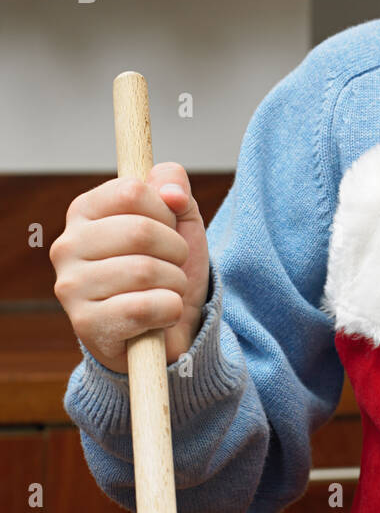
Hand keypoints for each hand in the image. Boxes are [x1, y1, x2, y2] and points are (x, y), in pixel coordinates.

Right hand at [51, 162, 210, 373]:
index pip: (132, 191)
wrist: (170, 328)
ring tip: (166, 290)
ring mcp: (70, 287)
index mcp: (84, 211)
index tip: (168, 228)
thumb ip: (173, 184)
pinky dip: (169, 310)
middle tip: (173, 265)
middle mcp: (67, 246)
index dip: (165, 211)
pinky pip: (143, 308)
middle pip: (140, 231)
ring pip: (145, 271)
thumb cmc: (167, 265)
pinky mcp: (85, 324)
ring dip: (174, 283)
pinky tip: (160, 316)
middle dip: (175, 250)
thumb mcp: (179, 217)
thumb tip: (171, 194)